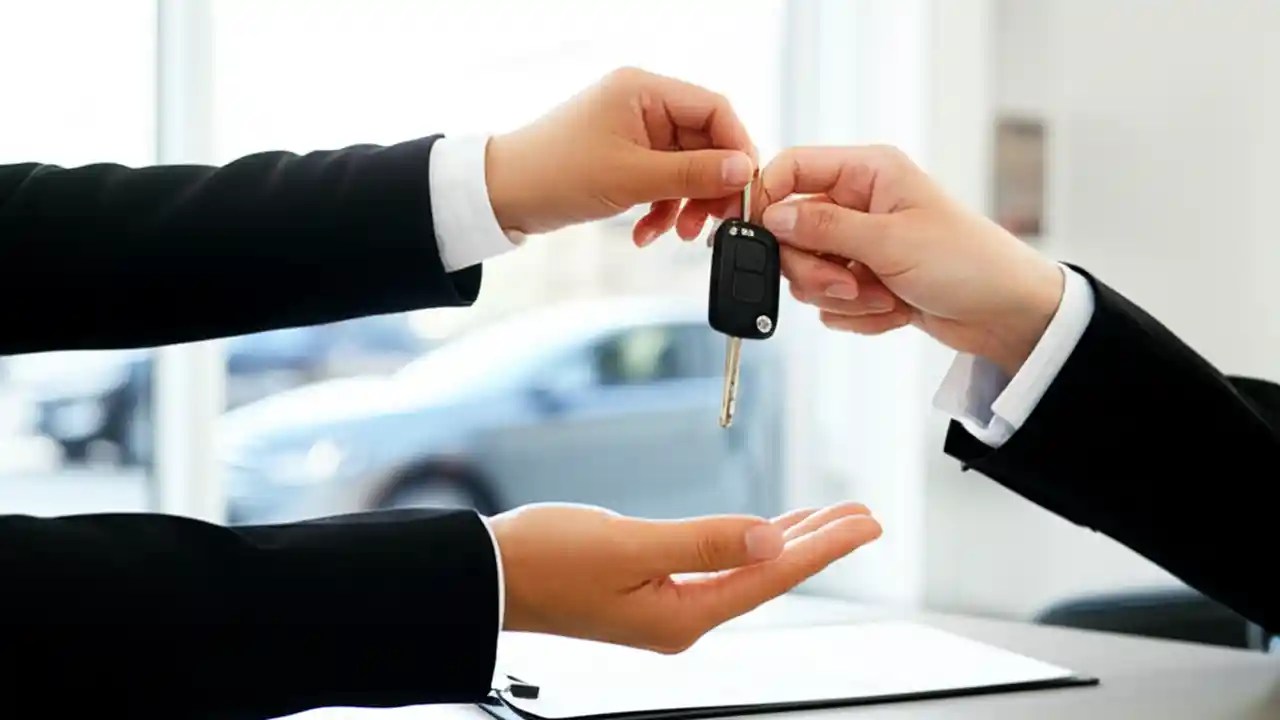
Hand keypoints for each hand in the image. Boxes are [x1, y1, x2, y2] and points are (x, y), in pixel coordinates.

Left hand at [485, 67, 756, 243]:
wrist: (502, 196)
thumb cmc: (555, 174)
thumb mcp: (632, 177)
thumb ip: (693, 174)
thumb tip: (743, 170)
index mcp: (645, 90)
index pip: (714, 110)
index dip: (736, 148)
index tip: (744, 188)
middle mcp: (642, 104)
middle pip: (703, 142)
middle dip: (709, 186)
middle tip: (714, 222)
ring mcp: (633, 132)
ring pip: (684, 168)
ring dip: (686, 204)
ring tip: (678, 234)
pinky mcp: (624, 158)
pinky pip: (661, 181)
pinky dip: (661, 209)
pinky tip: (646, 233)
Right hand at [490, 501, 878, 652]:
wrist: (487, 575)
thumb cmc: (545, 561)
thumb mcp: (628, 547)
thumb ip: (703, 543)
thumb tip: (771, 542)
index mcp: (681, 616)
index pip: (772, 577)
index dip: (823, 547)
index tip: (865, 523)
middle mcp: (681, 618)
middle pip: (768, 576)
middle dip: (818, 544)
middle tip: (863, 516)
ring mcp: (665, 605)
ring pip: (746, 569)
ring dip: (788, 541)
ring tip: (828, 519)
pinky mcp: (648, 588)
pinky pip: (718, 564)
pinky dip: (749, 542)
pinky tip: (764, 531)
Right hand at [756, 145, 1065, 375]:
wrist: (1008, 314)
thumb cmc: (967, 263)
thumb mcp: (892, 241)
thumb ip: (825, 228)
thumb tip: (772, 217)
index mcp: (868, 172)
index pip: (793, 168)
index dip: (769, 199)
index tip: (761, 236)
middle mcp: (859, 203)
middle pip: (791, 231)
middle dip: (816, 269)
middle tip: (850, 286)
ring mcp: (860, 244)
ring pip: (807, 272)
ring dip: (841, 296)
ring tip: (885, 298)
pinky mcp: (865, 280)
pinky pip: (830, 302)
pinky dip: (858, 315)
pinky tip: (895, 311)